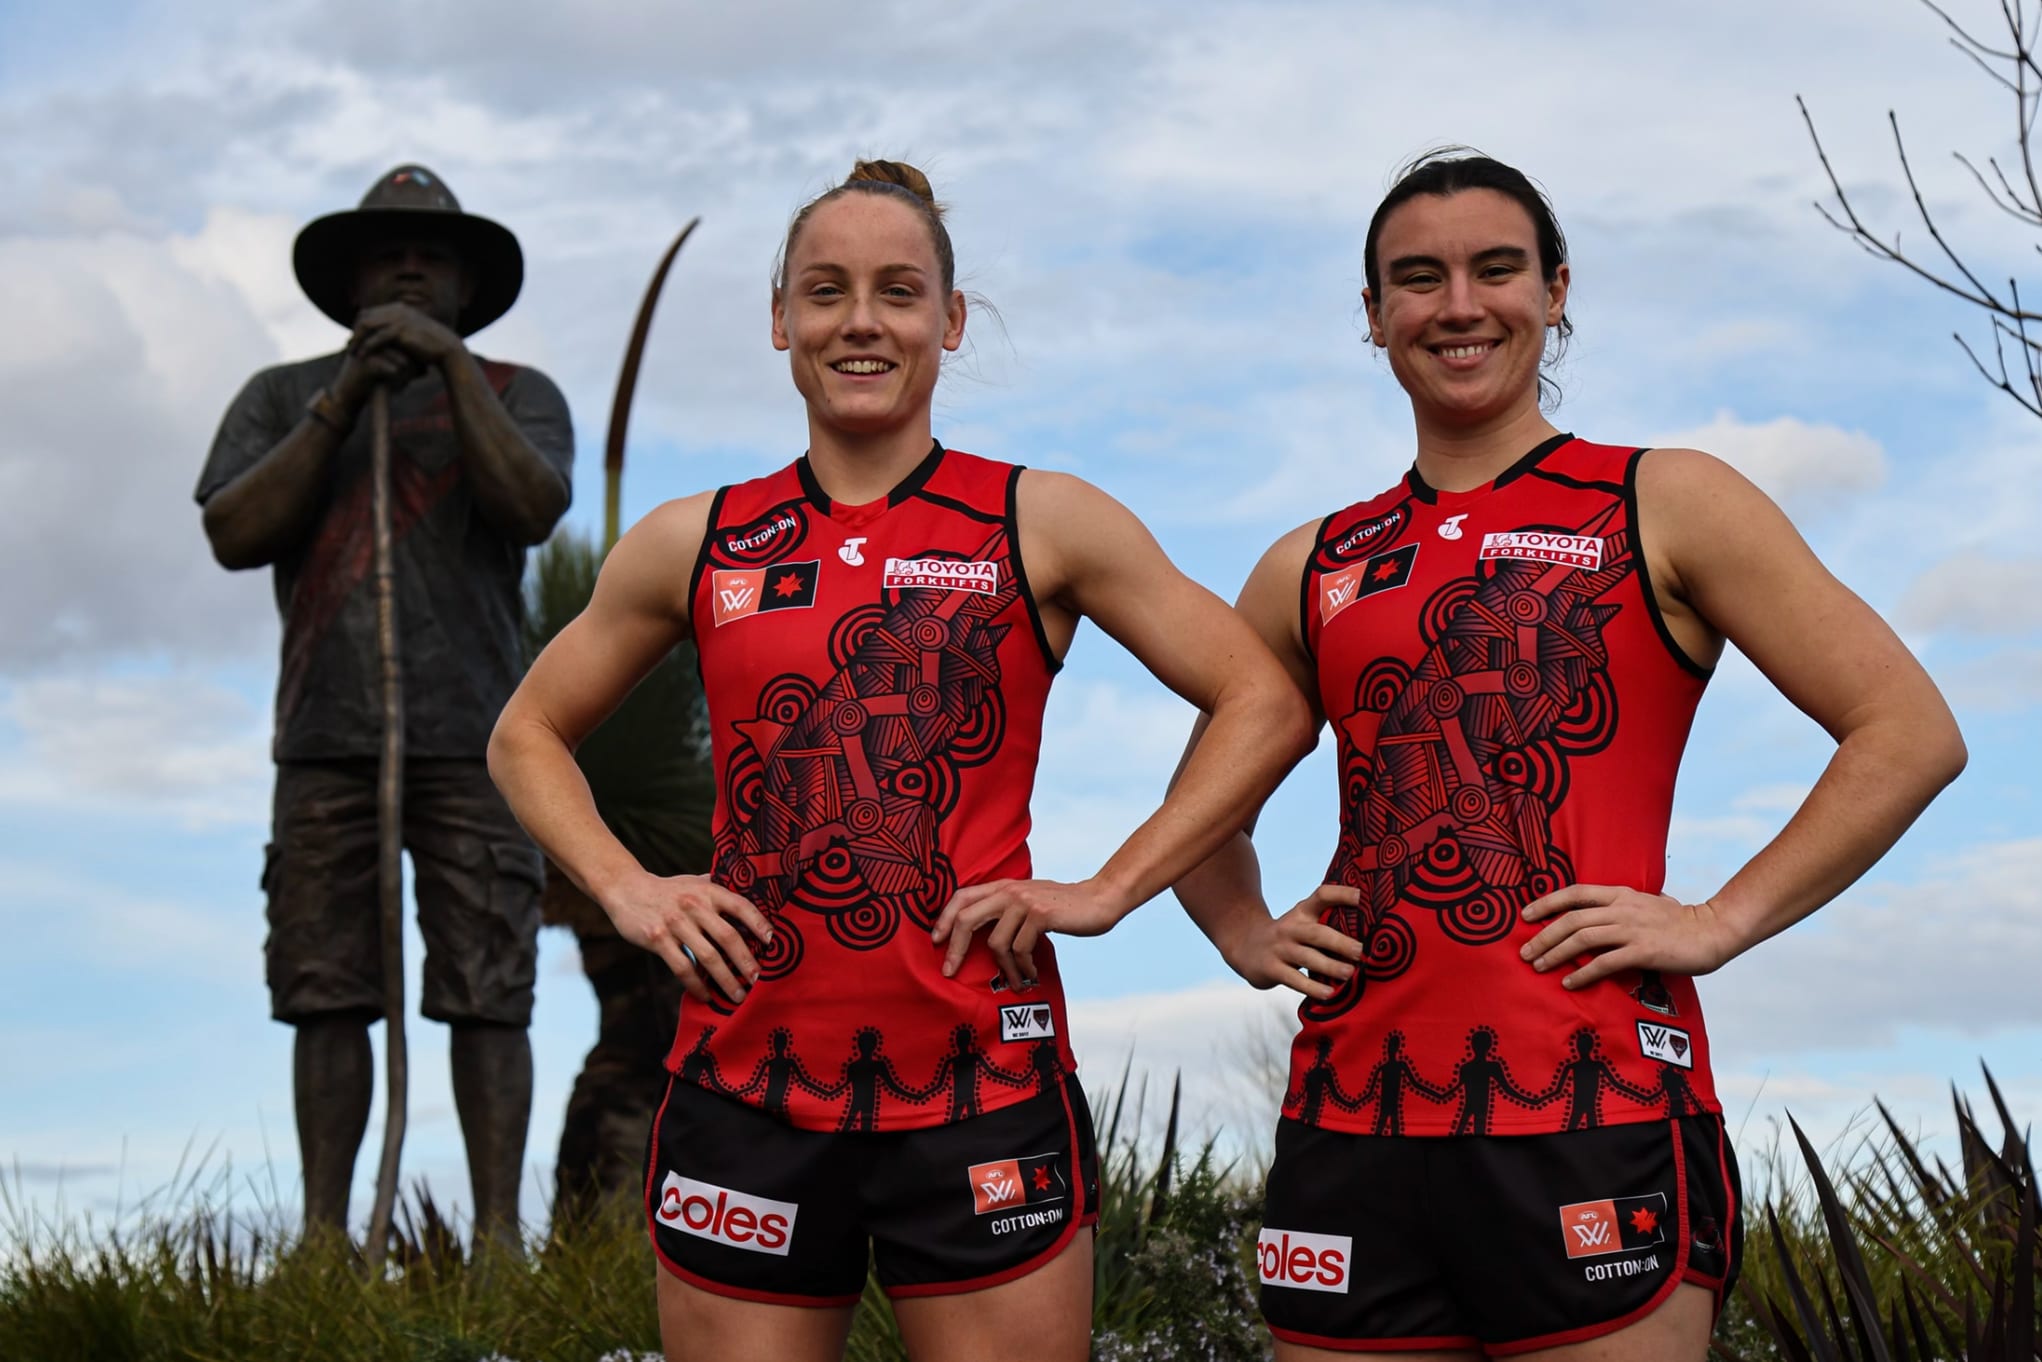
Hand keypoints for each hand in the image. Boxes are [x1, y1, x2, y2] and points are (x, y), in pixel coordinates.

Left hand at [331, 303, 458, 405]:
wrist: (447, 349)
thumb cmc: (431, 346)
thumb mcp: (413, 334)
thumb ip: (398, 331)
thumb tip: (387, 337)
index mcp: (398, 308)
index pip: (370, 313)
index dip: (359, 326)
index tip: (355, 341)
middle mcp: (397, 309)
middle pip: (365, 317)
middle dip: (355, 332)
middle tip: (349, 347)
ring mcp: (398, 318)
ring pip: (367, 326)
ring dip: (357, 340)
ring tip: (352, 353)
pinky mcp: (400, 330)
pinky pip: (377, 338)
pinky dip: (367, 347)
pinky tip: (362, 357)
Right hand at [601, 870, 773, 1004]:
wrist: (626, 889)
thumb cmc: (668, 889)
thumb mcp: (694, 882)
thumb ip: (718, 889)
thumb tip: (751, 896)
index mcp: (708, 890)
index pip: (740, 906)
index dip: (759, 923)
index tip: (773, 942)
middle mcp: (694, 905)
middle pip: (728, 936)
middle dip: (746, 961)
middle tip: (759, 980)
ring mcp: (675, 923)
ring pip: (707, 957)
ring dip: (725, 979)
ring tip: (737, 995)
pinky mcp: (658, 939)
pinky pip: (682, 967)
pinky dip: (696, 985)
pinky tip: (706, 995)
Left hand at [930, 878, 1126, 990]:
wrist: (1099, 899)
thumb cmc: (1063, 907)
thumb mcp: (1029, 902)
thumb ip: (1006, 910)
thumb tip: (982, 936)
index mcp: (1003, 886)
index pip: (961, 895)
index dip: (944, 918)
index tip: (935, 941)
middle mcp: (1010, 890)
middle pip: (967, 918)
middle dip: (955, 948)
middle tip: (949, 971)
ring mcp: (1025, 902)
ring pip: (997, 943)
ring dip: (1005, 969)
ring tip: (1015, 981)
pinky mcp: (1041, 915)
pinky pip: (1020, 949)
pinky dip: (1024, 967)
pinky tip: (1031, 973)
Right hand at [1221, 884, 1365, 999]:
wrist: (1245, 946)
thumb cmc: (1289, 936)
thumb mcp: (1303, 922)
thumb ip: (1328, 923)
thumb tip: (1374, 934)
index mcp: (1302, 912)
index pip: (1321, 895)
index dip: (1341, 894)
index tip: (1361, 897)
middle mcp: (1291, 928)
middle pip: (1317, 933)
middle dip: (1340, 942)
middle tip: (1361, 951)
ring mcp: (1280, 948)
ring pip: (1307, 957)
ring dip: (1330, 966)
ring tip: (1350, 974)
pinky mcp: (1271, 968)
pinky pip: (1294, 979)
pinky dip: (1312, 987)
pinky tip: (1328, 994)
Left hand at [1518, 884, 1738, 989]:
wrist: (1713, 931)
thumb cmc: (1679, 920)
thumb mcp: (1646, 903)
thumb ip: (1622, 905)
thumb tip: (1602, 913)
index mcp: (1620, 894)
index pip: (1574, 893)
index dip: (1546, 903)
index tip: (1525, 915)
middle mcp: (1621, 908)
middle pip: (1571, 919)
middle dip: (1543, 936)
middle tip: (1524, 952)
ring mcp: (1632, 929)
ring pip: (1582, 938)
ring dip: (1556, 953)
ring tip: (1538, 966)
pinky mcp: (1643, 951)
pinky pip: (1605, 962)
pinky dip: (1583, 973)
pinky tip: (1569, 983)